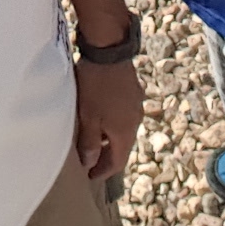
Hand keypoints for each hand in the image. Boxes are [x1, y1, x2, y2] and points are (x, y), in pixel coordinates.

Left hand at [71, 58, 141, 181]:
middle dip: (106, 156)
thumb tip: (89, 163)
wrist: (110, 49)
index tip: (89, 177)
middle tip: (90, 161)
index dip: (102, 171)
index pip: (117, 161)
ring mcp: (136, 105)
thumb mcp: (88, 116)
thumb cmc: (96, 85)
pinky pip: (123, 115)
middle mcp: (135, 121)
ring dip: (109, 138)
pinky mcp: (133, 91)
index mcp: (125, 132)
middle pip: (122, 146)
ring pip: (123, 130)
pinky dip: (112, 123)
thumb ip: (90, 142)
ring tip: (93, 140)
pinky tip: (100, 116)